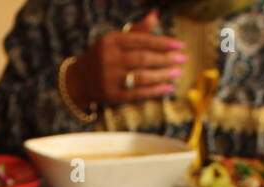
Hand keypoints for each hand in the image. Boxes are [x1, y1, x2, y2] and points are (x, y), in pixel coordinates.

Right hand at [66, 10, 186, 106]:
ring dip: (162, 75)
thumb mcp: (117, 39)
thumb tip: (156, 15)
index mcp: (111, 41)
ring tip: (177, 72)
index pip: (142, 40)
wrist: (81, 79)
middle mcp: (109, 59)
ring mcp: (110, 78)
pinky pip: (138, 93)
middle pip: (143, 58)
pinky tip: (168, 87)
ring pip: (142, 77)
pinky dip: (155, 91)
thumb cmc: (105, 55)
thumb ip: (138, 30)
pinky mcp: (113, 95)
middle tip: (182, 59)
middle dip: (165, 59)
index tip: (179, 45)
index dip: (162, 43)